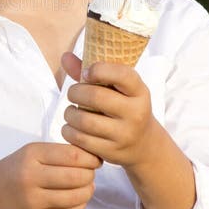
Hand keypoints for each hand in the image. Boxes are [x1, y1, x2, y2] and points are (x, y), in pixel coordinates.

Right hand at [0, 141, 101, 208]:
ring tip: (87, 185)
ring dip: (88, 191)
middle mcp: (31, 178)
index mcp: (32, 156)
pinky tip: (78, 199)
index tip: (95, 160)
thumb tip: (94, 158)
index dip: (90, 158)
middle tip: (91, 173)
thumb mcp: (34, 151)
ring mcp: (33, 201)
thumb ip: (61, 152)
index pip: (73, 156)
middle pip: (76, 177)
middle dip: (90, 175)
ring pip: (75, 198)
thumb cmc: (19, 167)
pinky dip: (80, 205)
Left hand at [61, 52, 160, 168]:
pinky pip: (81, 140)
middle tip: (73, 93)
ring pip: (85, 121)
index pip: (123, 75)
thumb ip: (93, 72)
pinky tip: (71, 126)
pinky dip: (69, 131)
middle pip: (96, 97)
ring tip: (70, 111)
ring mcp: (125, 134)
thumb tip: (65, 56)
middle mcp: (136, 112)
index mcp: (139, 91)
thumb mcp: (118, 89)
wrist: (143, 145)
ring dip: (69, 113)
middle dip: (76, 92)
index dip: (100, 70)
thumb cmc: (124, 107)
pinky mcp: (112, 152)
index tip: (87, 72)